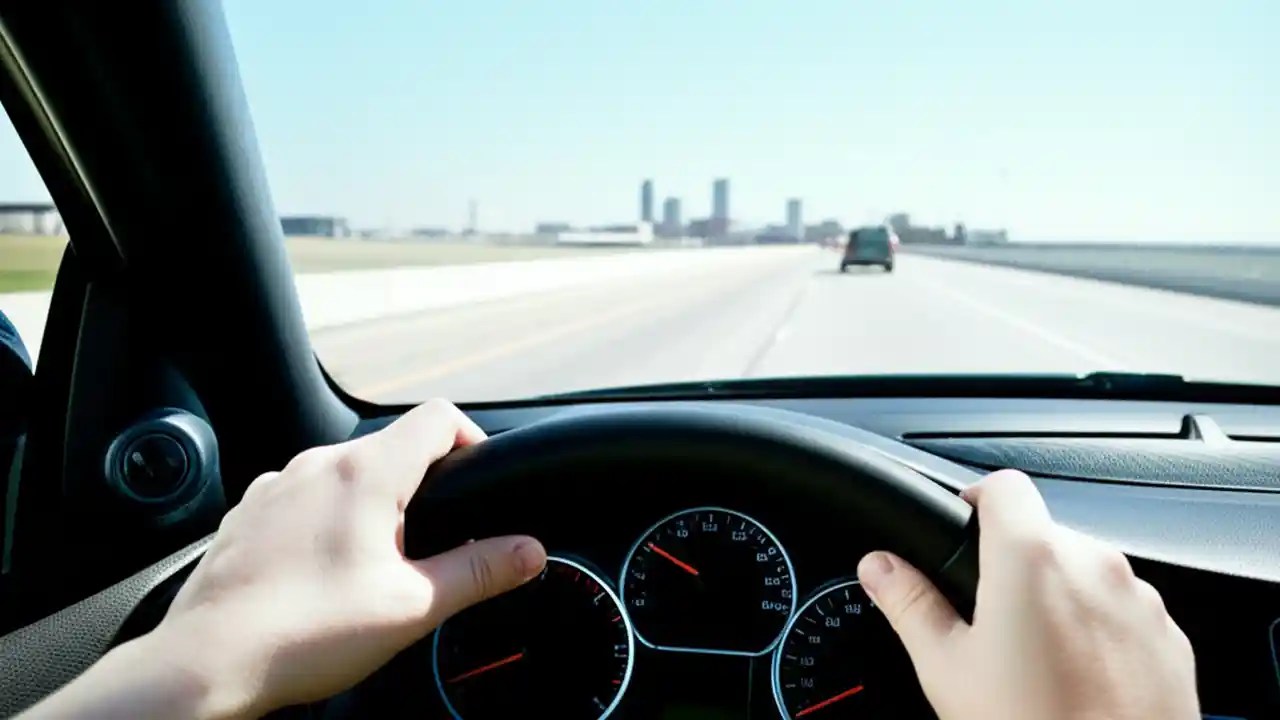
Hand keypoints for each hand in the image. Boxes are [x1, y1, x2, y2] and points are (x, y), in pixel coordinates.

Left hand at [153, 399, 546, 716]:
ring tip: (372, 568)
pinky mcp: (248, 514)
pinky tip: (322, 575)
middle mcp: (317, 464)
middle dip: (420, 488)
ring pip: (344, 474)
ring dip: (370, 506)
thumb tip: (529, 552)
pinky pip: (302, 499)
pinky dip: (324, 522)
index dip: (470, 439)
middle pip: (391, 448)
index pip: (438, 417)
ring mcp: (276, 486)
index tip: (477, 479)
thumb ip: (479, 572)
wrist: (205, 664)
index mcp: (366, 472)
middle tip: (428, 548)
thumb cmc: (304, 633)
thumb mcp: (412, 606)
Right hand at [857, 470, 1198, 719]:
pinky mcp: (1169, 637)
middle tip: (991, 625)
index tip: (963, 531)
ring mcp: (1140, 601)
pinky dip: (1098, 631)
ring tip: (1036, 662)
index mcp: (1031, 558)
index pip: (1003, 485)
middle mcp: (1094, 564)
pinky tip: (1076, 679)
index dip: (975, 501)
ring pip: (1085, 574)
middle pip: (1044, 535)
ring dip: (1059, 599)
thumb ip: (909, 604)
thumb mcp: (947, 669)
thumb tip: (879, 568)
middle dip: (1014, 566)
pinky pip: (1123, 613)